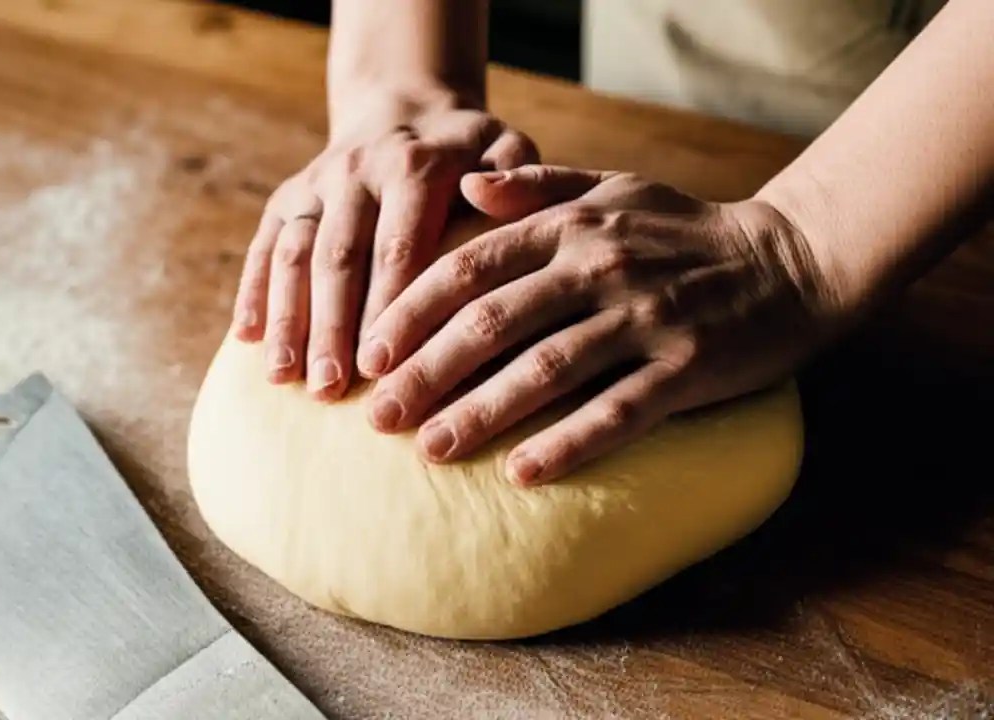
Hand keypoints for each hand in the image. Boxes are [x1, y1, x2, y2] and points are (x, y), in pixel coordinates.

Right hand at [232, 87, 537, 399]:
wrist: (405, 108)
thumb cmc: (470, 153)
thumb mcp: (505, 147)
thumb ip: (516, 174)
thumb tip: (484, 193)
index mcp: (412, 166)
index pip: (397, 246)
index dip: (386, 306)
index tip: (384, 365)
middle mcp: (355, 173)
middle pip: (338, 257)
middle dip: (331, 326)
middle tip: (331, 389)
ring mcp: (314, 186)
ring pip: (294, 255)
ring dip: (287, 318)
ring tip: (284, 377)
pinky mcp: (286, 199)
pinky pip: (264, 247)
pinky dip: (253, 292)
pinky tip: (247, 341)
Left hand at [357, 165, 843, 485]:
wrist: (794, 259)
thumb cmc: (683, 229)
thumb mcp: (610, 187)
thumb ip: (535, 186)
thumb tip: (464, 184)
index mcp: (572, 225)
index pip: (470, 266)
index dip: (411, 312)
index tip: (368, 353)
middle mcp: (601, 267)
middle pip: (493, 322)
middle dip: (426, 371)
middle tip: (376, 416)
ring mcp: (646, 319)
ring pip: (546, 370)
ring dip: (482, 412)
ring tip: (428, 449)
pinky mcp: (689, 368)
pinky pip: (619, 413)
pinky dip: (570, 445)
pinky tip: (522, 475)